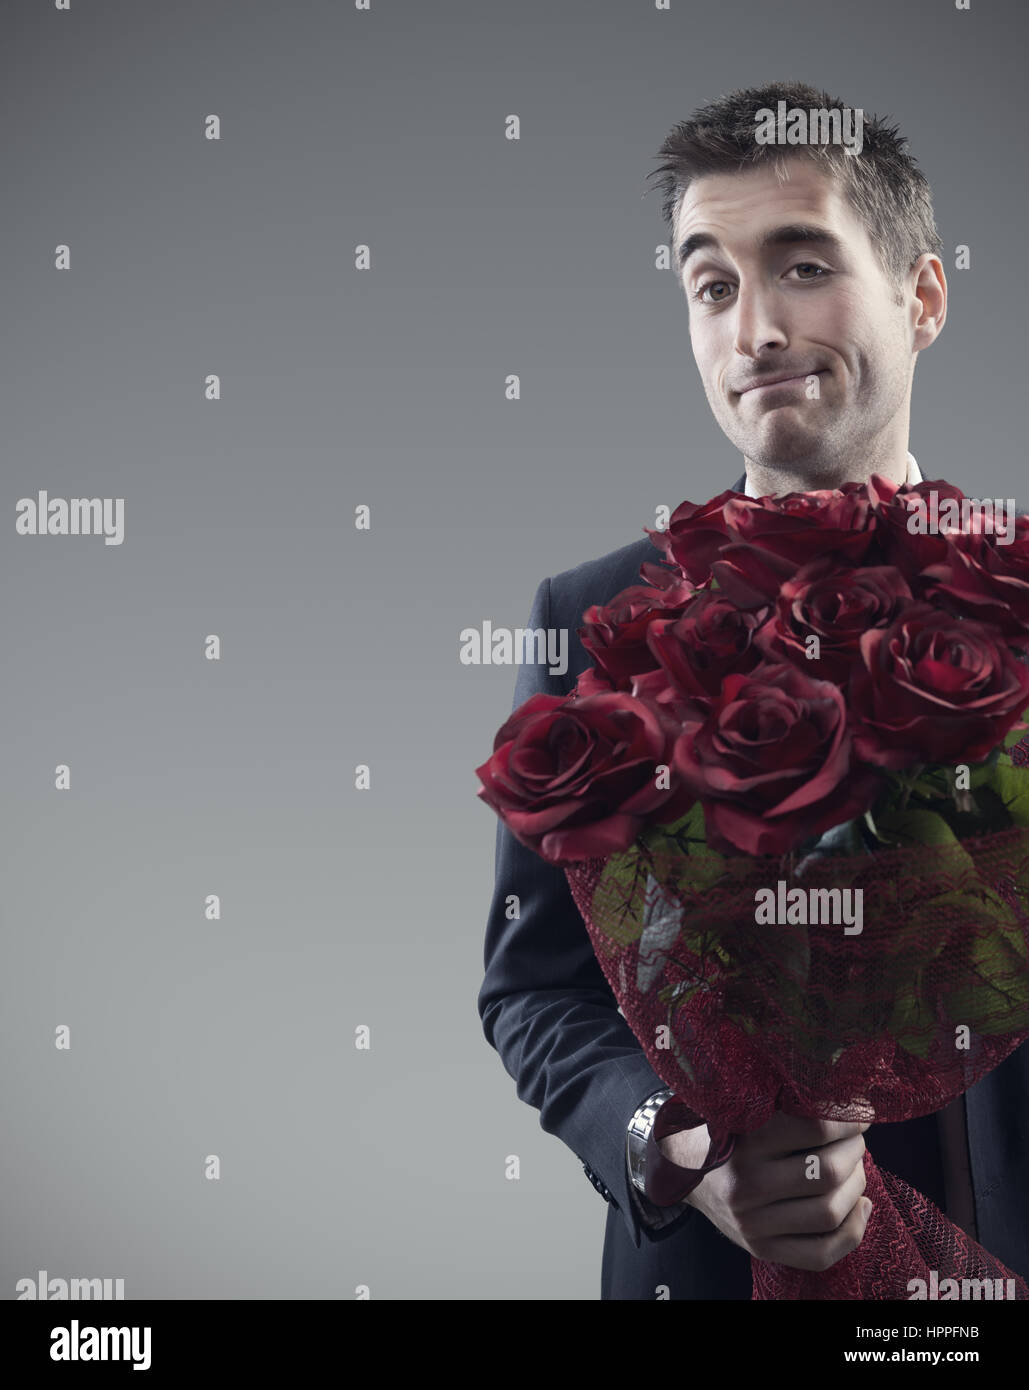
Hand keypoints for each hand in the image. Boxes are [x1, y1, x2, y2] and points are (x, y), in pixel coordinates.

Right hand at [660, 1110, 872, 1271]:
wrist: (683, 1169)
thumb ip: (788, 1105)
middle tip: (856, 1141)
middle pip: (829, 1172)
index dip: (848, 1121)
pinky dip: (853, 1231)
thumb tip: (849, 1102)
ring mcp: (754, 1224)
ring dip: (857, 1187)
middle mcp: (748, 1185)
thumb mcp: (746, 1111)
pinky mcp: (762, 1250)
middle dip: (855, 1153)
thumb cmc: (727, 1132)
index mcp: (745, 1143)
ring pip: (830, 1212)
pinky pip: (821, 1253)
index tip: (858, 1114)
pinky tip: (860, 1206)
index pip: (816, 1129)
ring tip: (854, 1170)